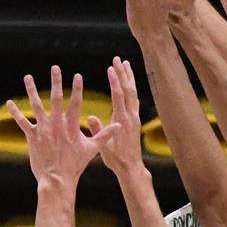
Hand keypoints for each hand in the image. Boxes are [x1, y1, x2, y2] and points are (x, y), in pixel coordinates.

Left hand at [8, 66, 120, 192]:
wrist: (58, 179)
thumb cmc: (75, 164)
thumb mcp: (92, 149)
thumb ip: (104, 134)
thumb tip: (119, 125)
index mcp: (71, 126)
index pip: (76, 102)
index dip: (77, 88)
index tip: (77, 75)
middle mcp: (56, 125)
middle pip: (56, 99)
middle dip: (56, 81)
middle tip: (55, 67)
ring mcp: (43, 130)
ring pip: (36, 106)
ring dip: (32, 90)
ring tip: (28, 77)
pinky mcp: (32, 137)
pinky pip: (22, 122)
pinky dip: (15, 112)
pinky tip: (9, 102)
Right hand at [91, 56, 148, 179]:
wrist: (131, 167)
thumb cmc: (116, 159)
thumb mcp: (104, 147)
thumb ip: (99, 131)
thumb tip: (92, 117)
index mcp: (122, 121)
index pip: (119, 96)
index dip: (115, 81)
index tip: (111, 68)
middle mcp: (130, 116)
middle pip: (128, 90)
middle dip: (123, 73)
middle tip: (119, 59)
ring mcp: (134, 117)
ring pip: (133, 93)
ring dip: (129, 77)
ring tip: (125, 64)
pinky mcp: (135, 120)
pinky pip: (134, 99)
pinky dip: (130, 87)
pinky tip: (128, 82)